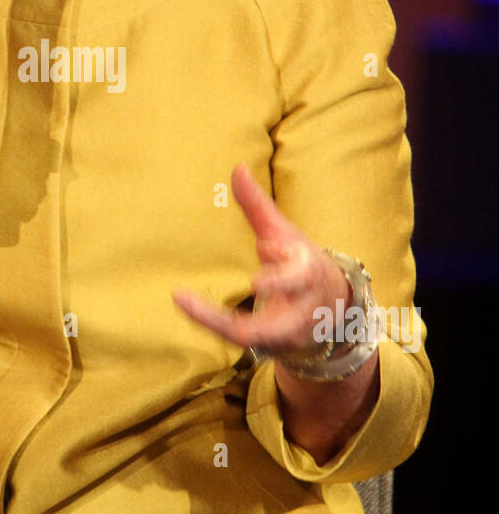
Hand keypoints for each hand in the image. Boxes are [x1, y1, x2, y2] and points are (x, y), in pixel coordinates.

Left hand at [172, 163, 351, 357]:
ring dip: (221, 321)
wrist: (331, 309)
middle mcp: (300, 309)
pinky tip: (184, 303)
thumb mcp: (283, 233)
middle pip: (289, 314)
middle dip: (266, 302)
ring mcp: (286, 332)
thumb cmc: (298, 263)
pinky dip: (211, 324)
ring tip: (184, 300)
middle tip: (250, 281)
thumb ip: (258, 206)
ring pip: (258, 336)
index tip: (265, 246)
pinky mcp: (270, 346)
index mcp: (307, 275)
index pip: (300, 275)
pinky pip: (239, 342)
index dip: (283, 267)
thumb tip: (237, 167)